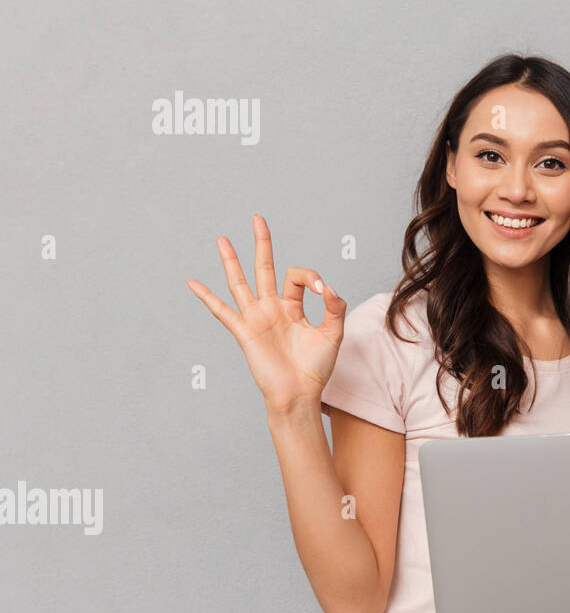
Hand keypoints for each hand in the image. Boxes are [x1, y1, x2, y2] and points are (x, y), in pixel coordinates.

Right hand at [185, 214, 346, 411]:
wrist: (299, 394)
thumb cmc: (315, 368)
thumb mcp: (333, 333)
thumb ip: (334, 307)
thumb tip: (326, 286)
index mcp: (293, 307)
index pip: (297, 277)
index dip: (310, 277)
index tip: (321, 289)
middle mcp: (272, 308)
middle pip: (264, 268)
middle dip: (261, 243)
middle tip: (257, 218)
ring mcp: (256, 318)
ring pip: (241, 282)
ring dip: (231, 260)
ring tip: (222, 239)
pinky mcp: (244, 332)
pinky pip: (222, 310)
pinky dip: (207, 296)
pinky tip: (192, 282)